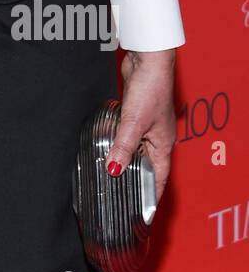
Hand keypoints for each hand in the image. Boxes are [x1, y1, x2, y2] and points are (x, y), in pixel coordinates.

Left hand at [105, 49, 176, 204]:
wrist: (148, 60)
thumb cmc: (151, 89)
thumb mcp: (134, 122)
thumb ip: (123, 146)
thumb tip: (114, 169)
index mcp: (163, 144)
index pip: (158, 177)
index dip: (151, 194)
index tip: (143, 211)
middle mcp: (157, 137)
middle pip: (145, 164)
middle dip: (133, 178)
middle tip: (118, 193)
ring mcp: (146, 125)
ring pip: (134, 149)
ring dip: (123, 158)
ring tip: (108, 173)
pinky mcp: (135, 113)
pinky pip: (126, 134)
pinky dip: (118, 141)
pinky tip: (106, 145)